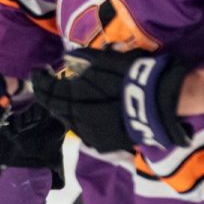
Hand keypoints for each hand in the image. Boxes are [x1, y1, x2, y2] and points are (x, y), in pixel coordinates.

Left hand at [31, 49, 192, 153]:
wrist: (164, 103)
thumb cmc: (136, 77)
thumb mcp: (108, 60)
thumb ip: (84, 59)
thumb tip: (69, 59)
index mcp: (74, 98)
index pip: (45, 90)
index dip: (39, 79)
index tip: (40, 69)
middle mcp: (78, 119)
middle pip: (55, 108)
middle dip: (51, 95)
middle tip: (54, 84)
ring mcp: (91, 134)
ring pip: (69, 122)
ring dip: (66, 109)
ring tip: (71, 99)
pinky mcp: (105, 144)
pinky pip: (85, 133)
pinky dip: (81, 122)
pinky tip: (87, 115)